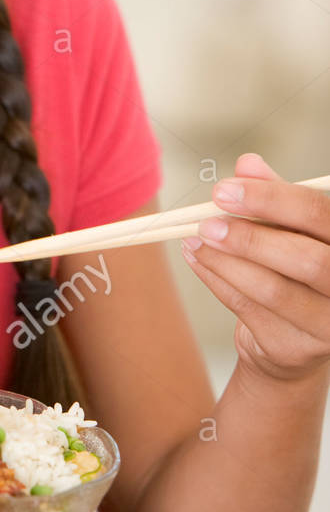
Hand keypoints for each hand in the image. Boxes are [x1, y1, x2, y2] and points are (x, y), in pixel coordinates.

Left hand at [181, 152, 329, 383]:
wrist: (291, 337)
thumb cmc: (293, 268)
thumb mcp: (289, 228)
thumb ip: (274, 197)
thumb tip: (248, 163)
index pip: (321, 215)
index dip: (273, 199)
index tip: (225, 190)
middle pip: (308, 261)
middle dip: (251, 238)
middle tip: (208, 222)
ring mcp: (328, 325)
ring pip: (274, 290)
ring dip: (226, 261)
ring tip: (196, 239)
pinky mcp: (295, 348)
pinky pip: (248, 309)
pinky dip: (216, 280)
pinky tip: (198, 258)